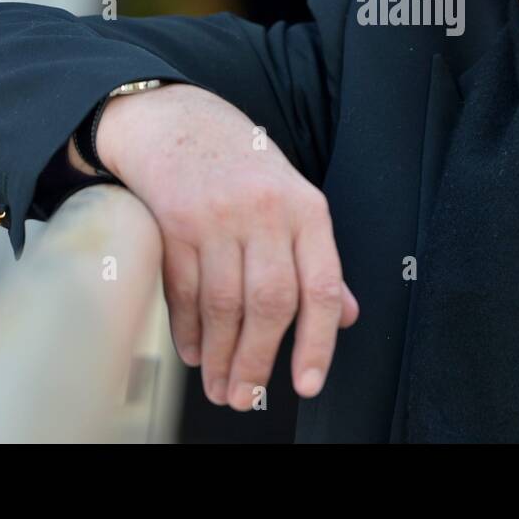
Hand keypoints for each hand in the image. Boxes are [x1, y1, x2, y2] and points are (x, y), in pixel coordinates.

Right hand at [75, 83, 359, 410]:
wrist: (176, 121)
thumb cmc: (242, 165)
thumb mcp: (294, 200)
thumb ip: (317, 259)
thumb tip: (343, 315)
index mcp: (305, 208)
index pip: (320, 285)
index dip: (317, 342)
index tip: (307, 383)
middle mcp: (265, 212)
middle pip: (269, 302)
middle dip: (257, 361)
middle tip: (248, 398)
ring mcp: (217, 217)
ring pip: (224, 304)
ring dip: (221, 356)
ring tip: (221, 386)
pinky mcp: (175, 225)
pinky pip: (185, 291)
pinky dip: (189, 330)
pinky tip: (195, 352)